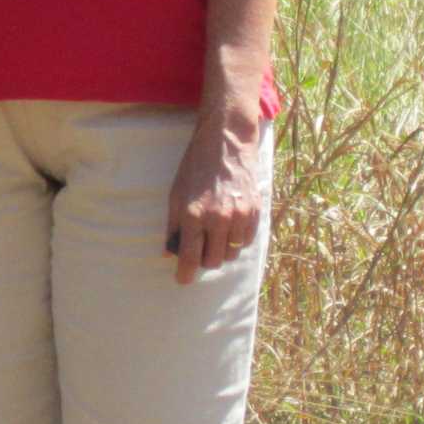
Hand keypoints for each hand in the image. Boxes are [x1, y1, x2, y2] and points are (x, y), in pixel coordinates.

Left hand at [165, 118, 265, 285]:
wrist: (226, 143)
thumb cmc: (195, 168)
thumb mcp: (176, 194)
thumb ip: (173, 226)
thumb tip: (168, 253)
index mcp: (194, 214)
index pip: (190, 257)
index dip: (185, 273)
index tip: (182, 280)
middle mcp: (218, 218)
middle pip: (213, 261)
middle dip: (203, 260)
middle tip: (199, 250)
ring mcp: (240, 216)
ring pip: (231, 254)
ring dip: (221, 250)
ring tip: (214, 234)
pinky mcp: (255, 211)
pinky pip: (246, 241)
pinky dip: (236, 240)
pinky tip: (229, 226)